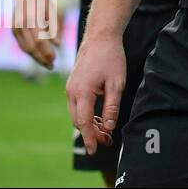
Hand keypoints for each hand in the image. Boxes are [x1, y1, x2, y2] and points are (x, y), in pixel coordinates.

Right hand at [11, 0, 60, 68]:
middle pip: (31, 47)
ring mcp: (15, 28)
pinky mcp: (13, 30)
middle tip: (52, 66)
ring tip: (48, 64)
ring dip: (36, 57)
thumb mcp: (51, 10)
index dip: (46, 52)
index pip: (39, 40)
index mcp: (32, 18)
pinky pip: (22, 44)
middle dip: (41, 58)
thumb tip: (58, 44)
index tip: (55, 60)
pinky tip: (40, 56)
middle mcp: (21, 24)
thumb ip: (55, 27)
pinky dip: (31, 52)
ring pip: (25, 48)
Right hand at [65, 35, 126, 154]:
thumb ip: (112, 106)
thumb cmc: (111, 57)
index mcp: (82, 92)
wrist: (100, 37)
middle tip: (107, 142)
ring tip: (106, 133)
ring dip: (89, 125)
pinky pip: (77, 106)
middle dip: (91, 133)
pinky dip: (87, 115)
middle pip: (78, 120)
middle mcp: (72, 92)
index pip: (84, 122)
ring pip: (77, 114)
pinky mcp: (73, 86)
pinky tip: (100, 119)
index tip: (94, 150)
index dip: (90, 138)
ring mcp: (70, 89)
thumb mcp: (116, 83)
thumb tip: (110, 127)